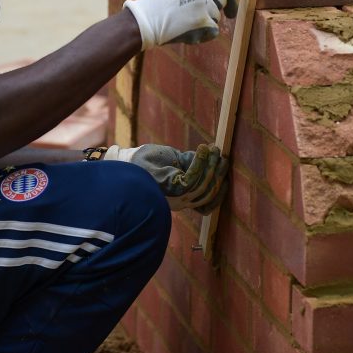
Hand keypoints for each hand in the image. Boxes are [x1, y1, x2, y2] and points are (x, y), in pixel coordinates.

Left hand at [102, 143, 228, 212]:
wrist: (126, 162)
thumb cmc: (147, 162)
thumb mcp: (173, 162)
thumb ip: (190, 164)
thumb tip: (210, 157)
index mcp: (182, 198)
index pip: (208, 202)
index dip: (220, 188)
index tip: (226, 171)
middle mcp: (180, 201)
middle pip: (209, 192)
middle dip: (218, 172)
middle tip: (222, 155)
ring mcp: (175, 196)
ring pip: (203, 184)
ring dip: (211, 165)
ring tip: (213, 149)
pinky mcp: (170, 186)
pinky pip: (192, 177)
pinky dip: (200, 162)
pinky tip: (204, 149)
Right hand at [123, 0, 237, 48]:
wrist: (144, 19)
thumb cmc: (158, 3)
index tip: (231, 5)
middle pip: (223, 0)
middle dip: (216, 10)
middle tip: (205, 20)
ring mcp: (205, 1)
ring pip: (217, 16)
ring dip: (206, 23)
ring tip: (184, 23)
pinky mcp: (204, 19)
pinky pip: (213, 30)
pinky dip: (204, 35)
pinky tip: (187, 32)